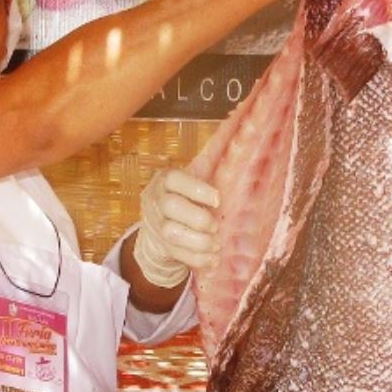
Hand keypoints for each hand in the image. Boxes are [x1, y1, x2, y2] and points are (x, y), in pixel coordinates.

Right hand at [131, 169, 221, 287]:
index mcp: (166, 180)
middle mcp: (156, 200)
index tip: (218, 199)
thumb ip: (211, 163)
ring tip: (217, 245)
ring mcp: (156, 225)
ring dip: (198, 241)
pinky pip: (177, 254)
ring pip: (171, 233)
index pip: (174, 180)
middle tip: (216, 226)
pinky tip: (213, 260)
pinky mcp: (161, 246)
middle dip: (198, 218)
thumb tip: (235, 132)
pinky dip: (197, 259)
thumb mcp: (194, 178)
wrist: (160, 226)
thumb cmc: (188, 196)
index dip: (196, 189)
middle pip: (171, 206)